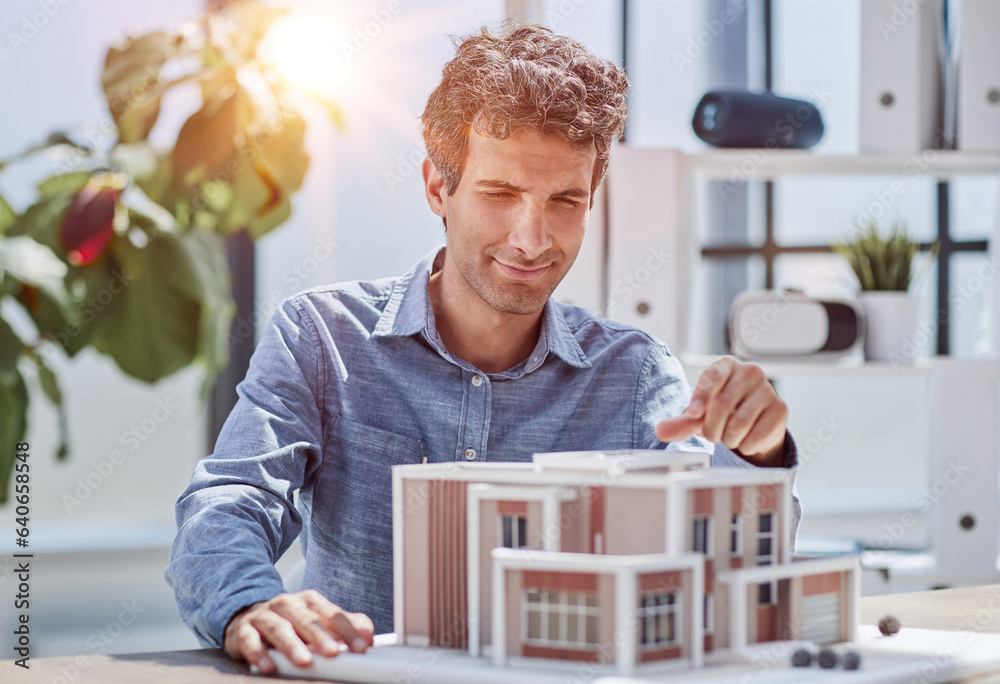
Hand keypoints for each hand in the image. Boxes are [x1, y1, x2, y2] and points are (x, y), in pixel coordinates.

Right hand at [224, 590, 373, 673]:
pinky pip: (250, 641)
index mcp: (309, 601)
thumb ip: (344, 626)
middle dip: (321, 637)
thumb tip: (368, 634)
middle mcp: (287, 604)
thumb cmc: (291, 623)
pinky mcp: (243, 631)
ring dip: (292, 645)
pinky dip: (259, 654)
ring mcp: (264, 616)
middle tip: (334, 652)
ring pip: (279, 628)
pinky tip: (269, 665)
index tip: (362, 646)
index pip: (332, 614)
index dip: (348, 630)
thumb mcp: (318, 621)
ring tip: (304, 661)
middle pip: (307, 619)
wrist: (248, 618)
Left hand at [655, 356, 787, 465]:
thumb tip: (660, 431)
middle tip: (713, 434)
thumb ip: (680, 422)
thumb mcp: (699, 416)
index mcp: (727, 366)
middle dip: (712, 428)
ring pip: (739, 424)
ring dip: (728, 438)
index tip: (693, 414)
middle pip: (722, 405)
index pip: (711, 377)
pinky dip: (745, 445)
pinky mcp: (781, 409)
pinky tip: (746, 440)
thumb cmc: (723, 413)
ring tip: (729, 436)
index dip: (700, 398)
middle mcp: (750, 372)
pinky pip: (756, 436)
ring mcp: (768, 389)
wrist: (753, 425)